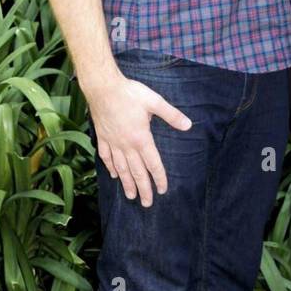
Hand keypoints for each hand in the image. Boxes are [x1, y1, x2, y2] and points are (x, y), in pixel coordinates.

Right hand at [83, 72, 191, 205]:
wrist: (102, 87)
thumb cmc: (129, 93)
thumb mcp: (154, 101)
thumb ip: (171, 115)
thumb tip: (188, 125)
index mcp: (141, 138)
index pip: (153, 164)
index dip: (159, 178)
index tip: (162, 190)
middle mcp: (126, 144)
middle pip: (136, 172)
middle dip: (143, 189)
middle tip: (147, 203)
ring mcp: (113, 142)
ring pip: (121, 168)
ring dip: (127, 183)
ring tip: (131, 196)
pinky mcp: (102, 137)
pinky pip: (106, 157)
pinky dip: (111, 168)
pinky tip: (114, 175)